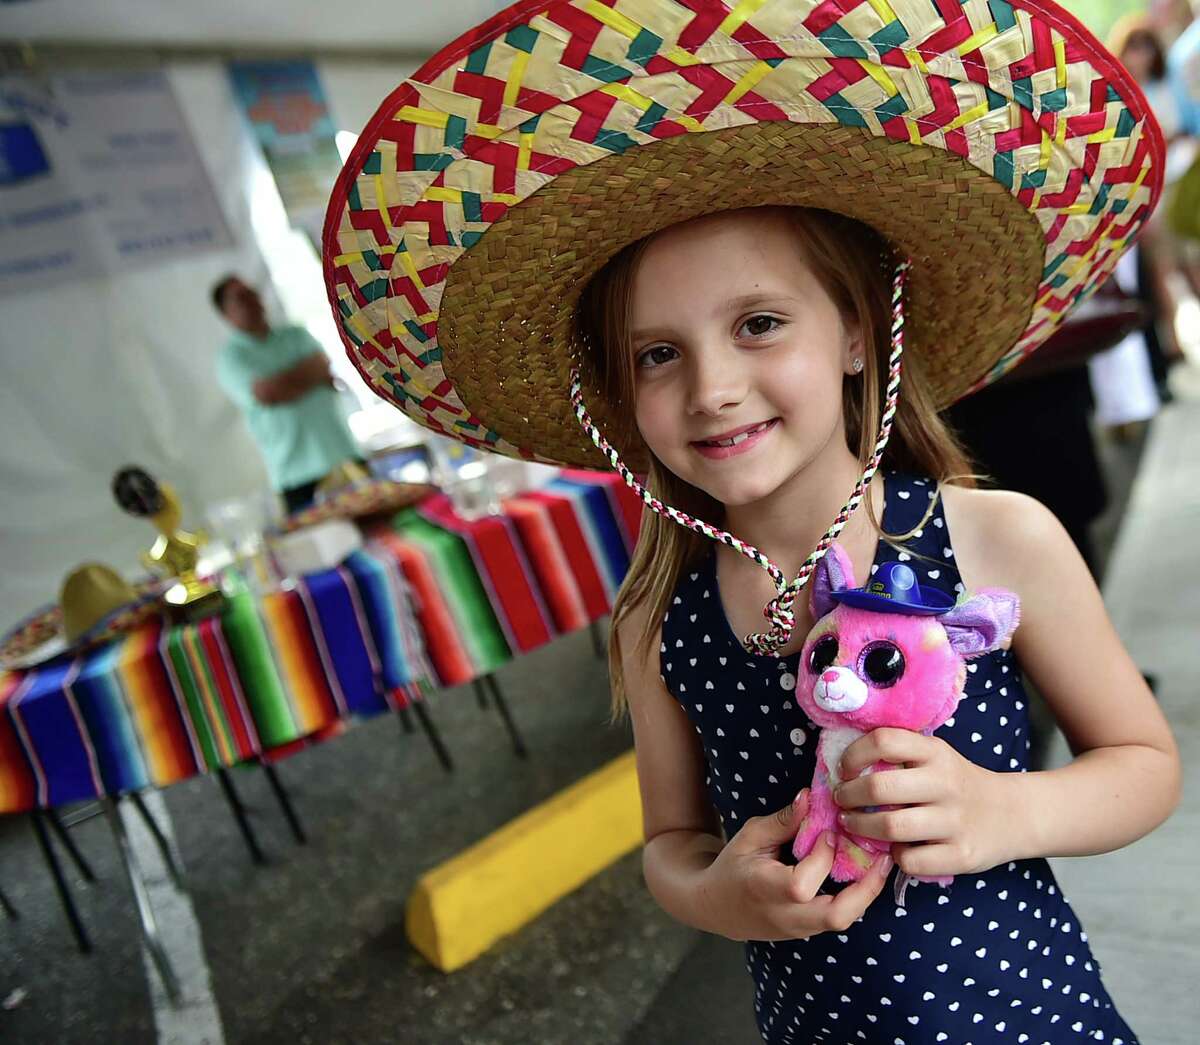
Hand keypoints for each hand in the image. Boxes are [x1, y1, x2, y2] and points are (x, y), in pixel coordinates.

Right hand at [698, 789, 891, 940]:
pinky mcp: (807, 931)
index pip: (803, 882)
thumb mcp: (750, 836)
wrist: (715, 907)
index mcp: (765, 891)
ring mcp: (798, 929)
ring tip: (881, 862)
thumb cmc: (731, 866)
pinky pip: (837, 916)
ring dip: (866, 892)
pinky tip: (864, 872)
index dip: (822, 856)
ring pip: (843, 920)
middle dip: (866, 889)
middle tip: (884, 858)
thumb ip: (782, 821)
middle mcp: (785, 916)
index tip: (829, 830)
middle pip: (836, 917)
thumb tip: (809, 797)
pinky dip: (855, 896)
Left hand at [834, 728, 1016, 876]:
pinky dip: (895, 856)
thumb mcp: (934, 756)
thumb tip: (843, 761)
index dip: (853, 755)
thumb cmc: (956, 782)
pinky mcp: (962, 855)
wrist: (1012, 814)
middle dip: (848, 796)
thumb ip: (898, 754)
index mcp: (935, 752)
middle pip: (880, 788)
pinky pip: (911, 860)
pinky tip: (896, 849)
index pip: (884, 741)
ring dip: (861, 827)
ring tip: (853, 823)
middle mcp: (945, 783)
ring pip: (891, 827)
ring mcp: (955, 821)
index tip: (844, 769)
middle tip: (841, 800)